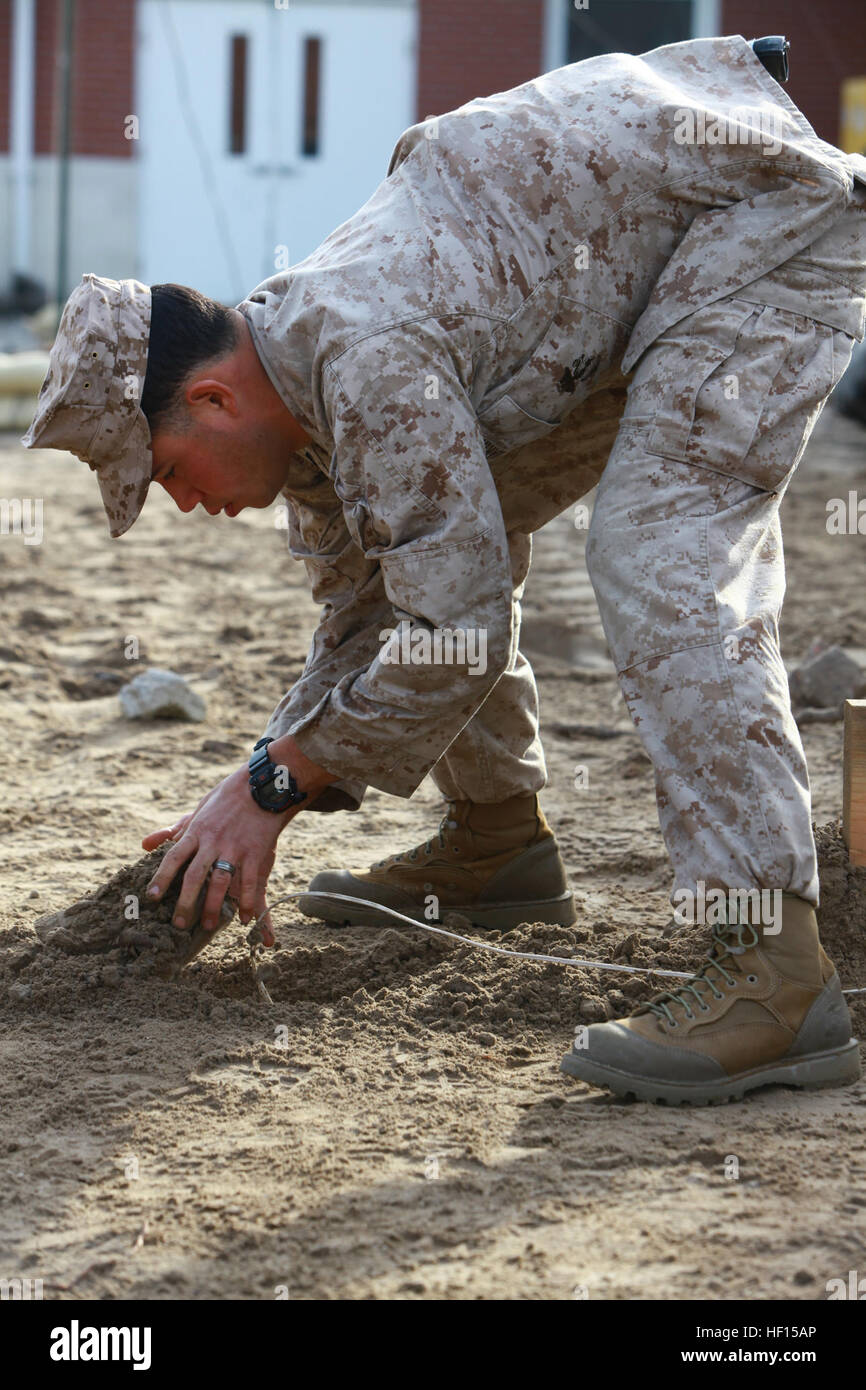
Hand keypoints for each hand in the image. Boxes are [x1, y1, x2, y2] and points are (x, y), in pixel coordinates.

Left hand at [142, 736, 334, 946]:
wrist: (263, 785)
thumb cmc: (228, 798)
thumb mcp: (198, 810)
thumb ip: (173, 831)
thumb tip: (144, 845)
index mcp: (197, 830)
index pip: (173, 857)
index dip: (161, 879)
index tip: (152, 898)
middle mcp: (213, 841)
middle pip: (195, 875)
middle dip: (186, 902)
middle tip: (179, 925)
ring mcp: (236, 847)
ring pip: (221, 881)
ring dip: (214, 906)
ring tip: (208, 926)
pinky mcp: (256, 852)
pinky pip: (251, 881)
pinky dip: (247, 901)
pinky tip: (244, 918)